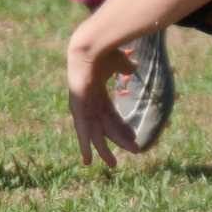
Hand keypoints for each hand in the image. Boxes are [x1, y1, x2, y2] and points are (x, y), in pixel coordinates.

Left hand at [64, 33, 128, 170]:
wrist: (90, 47)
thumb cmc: (104, 51)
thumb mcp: (119, 62)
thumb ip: (125, 67)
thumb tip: (132, 67)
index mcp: (98, 93)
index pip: (111, 116)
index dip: (122, 128)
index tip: (133, 137)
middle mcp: (90, 103)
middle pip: (105, 128)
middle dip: (117, 141)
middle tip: (128, 153)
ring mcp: (83, 106)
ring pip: (95, 133)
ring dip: (103, 149)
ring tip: (112, 164)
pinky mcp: (78, 109)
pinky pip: (82, 131)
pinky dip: (84, 146)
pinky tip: (87, 161)